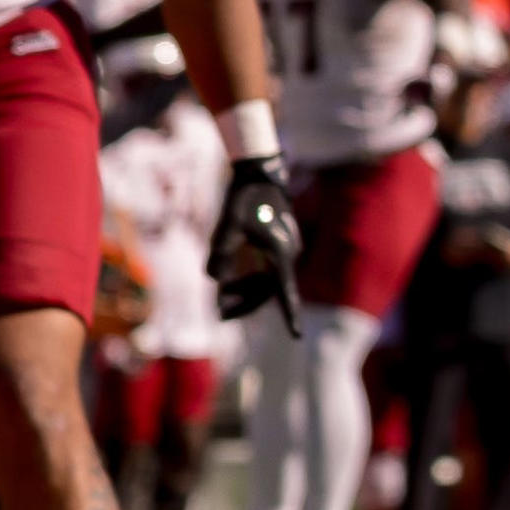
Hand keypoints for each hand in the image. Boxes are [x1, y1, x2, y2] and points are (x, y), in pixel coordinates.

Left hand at [210, 157, 303, 334]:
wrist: (259, 174)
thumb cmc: (245, 197)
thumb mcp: (229, 222)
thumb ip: (221, 250)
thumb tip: (213, 279)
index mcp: (280, 251)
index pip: (284, 290)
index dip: (289, 314)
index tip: (296, 335)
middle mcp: (287, 254)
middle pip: (269, 291)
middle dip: (245, 305)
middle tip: (219, 316)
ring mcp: (283, 251)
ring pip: (266, 283)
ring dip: (244, 293)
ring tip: (219, 298)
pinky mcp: (277, 247)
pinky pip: (264, 273)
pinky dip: (247, 280)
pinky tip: (226, 283)